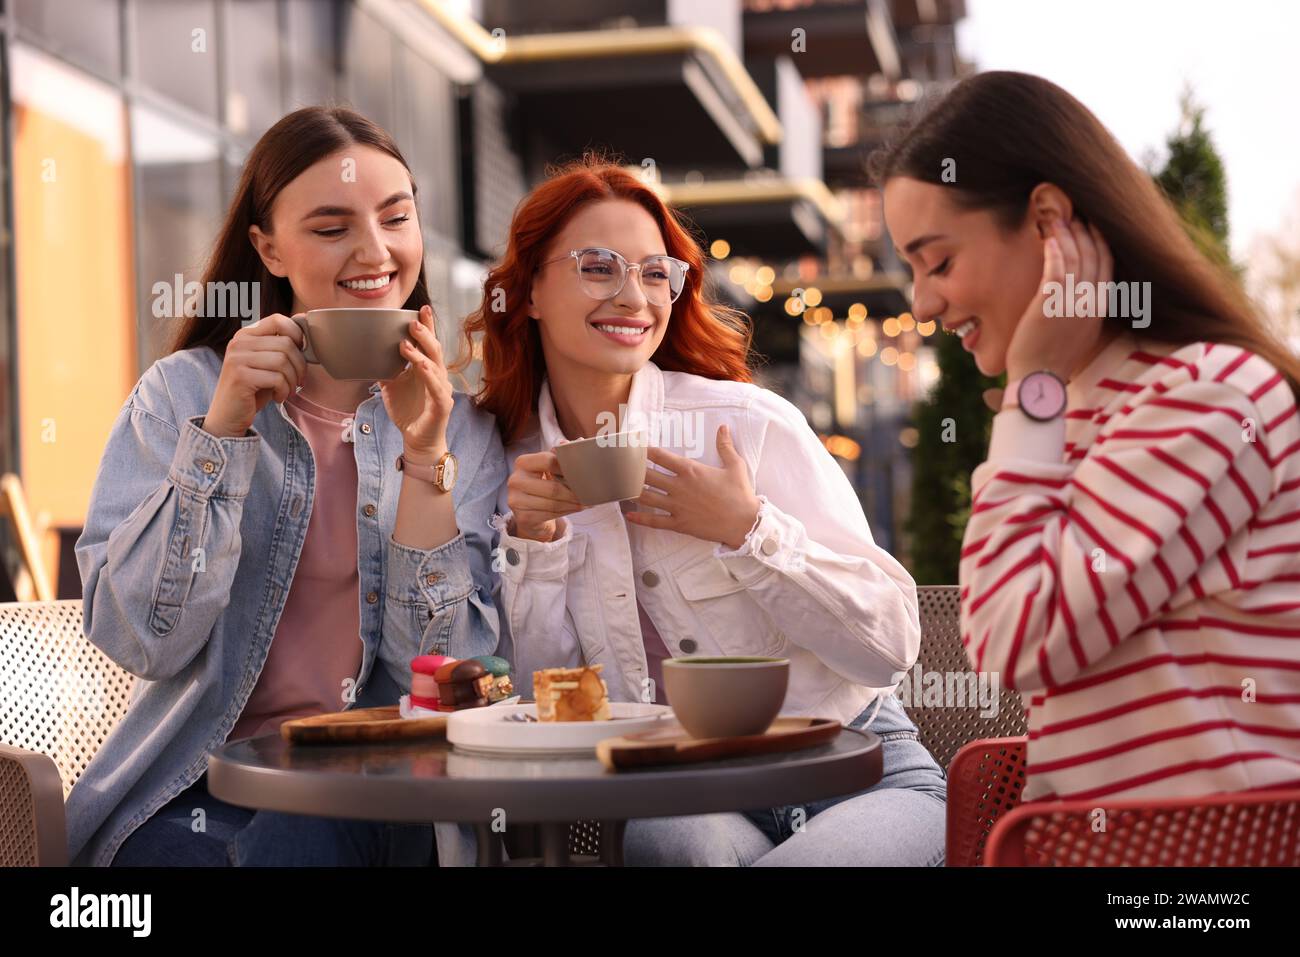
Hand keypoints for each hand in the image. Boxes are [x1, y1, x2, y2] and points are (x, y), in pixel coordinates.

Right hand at [204, 313, 307, 436]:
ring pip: (283, 361)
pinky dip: (284, 390)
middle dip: (300, 366)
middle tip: (298, 381)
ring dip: (292, 380)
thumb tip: (307, 334)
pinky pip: (277, 378)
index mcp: (246, 335)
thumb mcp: (267, 364)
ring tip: (287, 390)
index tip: (302, 353)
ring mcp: (237, 358)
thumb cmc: (254, 390)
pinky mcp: (240, 377)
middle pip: (286, 343)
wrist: (229, 416)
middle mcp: (239, 342)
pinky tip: (278, 398)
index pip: (278, 319)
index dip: (297, 334)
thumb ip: (280, 348)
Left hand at [380, 305, 453, 455]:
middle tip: (412, 321)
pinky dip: (428, 375)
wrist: (418, 441)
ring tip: (407, 342)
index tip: (420, 309)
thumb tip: (368, 355)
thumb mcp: (392, 388)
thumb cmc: (409, 413)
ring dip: (421, 352)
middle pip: (434, 350)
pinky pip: (436, 387)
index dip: (427, 327)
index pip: (428, 344)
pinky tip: (421, 366)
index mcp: (427, 370)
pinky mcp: (442, 405)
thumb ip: (385, 371)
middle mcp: (438, 376)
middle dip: (424, 334)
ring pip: (435, 366)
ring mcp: (442, 390)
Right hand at [505, 450, 583, 541]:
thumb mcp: (550, 468)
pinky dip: (566, 512)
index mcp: (522, 462)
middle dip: (574, 493)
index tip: (584, 474)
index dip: (568, 468)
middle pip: (553, 488)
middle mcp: (515, 480)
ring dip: (573, 504)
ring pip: (553, 503)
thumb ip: (562, 455)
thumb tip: (579, 441)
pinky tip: (575, 509)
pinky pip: (550, 515)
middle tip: (589, 494)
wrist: (530, 512)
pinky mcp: (522, 517)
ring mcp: (516, 500)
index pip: (549, 461)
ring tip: (586, 502)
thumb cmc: (544, 484)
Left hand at [625, 425, 760, 549]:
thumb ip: (725, 446)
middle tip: (617, 464)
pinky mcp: (679, 524)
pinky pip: (655, 521)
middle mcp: (679, 487)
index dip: (643, 450)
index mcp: (690, 470)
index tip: (632, 445)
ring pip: (646, 497)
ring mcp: (677, 506)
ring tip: (617, 486)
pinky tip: (629, 515)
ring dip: (630, 491)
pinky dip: (640, 519)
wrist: (744, 523)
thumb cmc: (741, 494)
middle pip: (647, 475)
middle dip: (630, 469)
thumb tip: (723, 427)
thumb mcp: (735, 466)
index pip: (660, 456)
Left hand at [1005, 217, 1112, 383]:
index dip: (1101, 242)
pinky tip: (1048, 238)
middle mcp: (1091, 302)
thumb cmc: (1052, 359)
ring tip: (1059, 218)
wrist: (1039, 381)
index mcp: (1099, 308)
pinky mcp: (1050, 304)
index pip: (1107, 266)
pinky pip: (1056, 269)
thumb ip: (1082, 310)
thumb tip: (1078, 295)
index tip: (1092, 226)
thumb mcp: (1079, 332)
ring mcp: (1072, 302)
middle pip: (1095, 256)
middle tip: (1076, 215)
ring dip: (1068, 235)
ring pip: (1076, 258)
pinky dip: (1054, 250)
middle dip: (1086, 232)